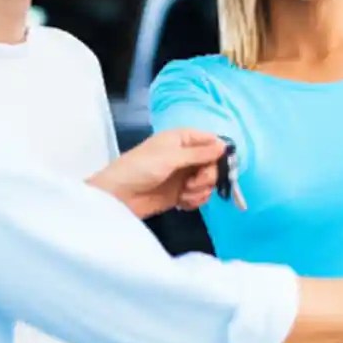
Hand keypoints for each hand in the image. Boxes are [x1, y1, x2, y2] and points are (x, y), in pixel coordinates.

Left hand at [89, 129, 224, 217]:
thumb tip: (224, 145)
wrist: (118, 196)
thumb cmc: (140, 168)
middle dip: (207, 176)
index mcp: (182, 139)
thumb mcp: (171, 157)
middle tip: (193, 183)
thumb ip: (199, 153)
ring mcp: (184, 175)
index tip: (217, 164)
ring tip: (184, 195)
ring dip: (200, 191)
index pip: (211, 141)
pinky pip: (199, 196)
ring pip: (208, 182)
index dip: (218, 153)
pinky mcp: (181, 194)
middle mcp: (186, 155)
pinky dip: (195, 200)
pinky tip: (182, 203)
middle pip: (213, 164)